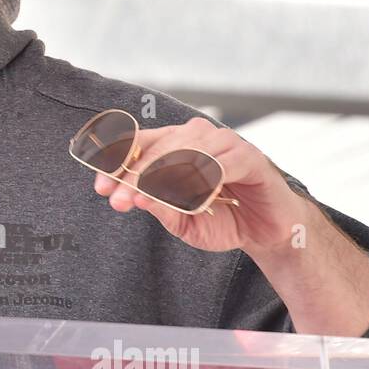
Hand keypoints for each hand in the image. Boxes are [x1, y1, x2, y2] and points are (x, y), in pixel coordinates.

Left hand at [92, 118, 311, 257]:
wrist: (267, 231)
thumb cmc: (223, 219)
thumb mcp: (182, 220)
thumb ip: (160, 206)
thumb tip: (134, 198)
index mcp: (176, 144)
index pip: (139, 143)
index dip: (117, 162)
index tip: (101, 188)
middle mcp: (197, 136)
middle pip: (157, 147)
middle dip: (133, 176)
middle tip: (119, 202)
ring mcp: (224, 143)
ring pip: (184, 152)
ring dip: (161, 178)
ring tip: (145, 200)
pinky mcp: (248, 157)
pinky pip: (218, 165)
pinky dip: (199, 182)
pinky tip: (190, 200)